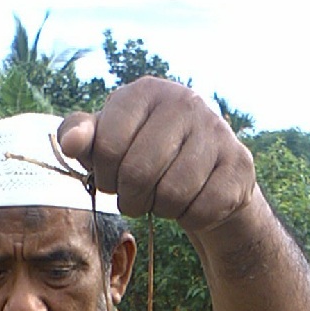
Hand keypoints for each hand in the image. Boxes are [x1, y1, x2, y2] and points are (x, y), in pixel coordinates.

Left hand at [58, 77, 255, 233]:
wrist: (208, 173)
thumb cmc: (146, 155)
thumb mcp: (109, 143)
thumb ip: (82, 137)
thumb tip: (70, 143)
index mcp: (146, 92)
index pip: (106, 146)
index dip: (103, 175)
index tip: (111, 178)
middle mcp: (185, 102)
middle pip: (138, 173)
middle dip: (130, 198)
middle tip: (136, 197)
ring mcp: (216, 132)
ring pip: (172, 195)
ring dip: (161, 209)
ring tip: (163, 197)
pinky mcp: (239, 165)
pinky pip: (201, 210)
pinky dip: (190, 218)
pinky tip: (192, 203)